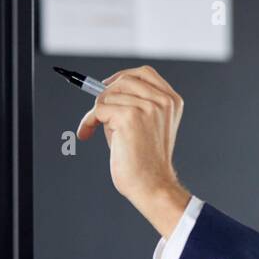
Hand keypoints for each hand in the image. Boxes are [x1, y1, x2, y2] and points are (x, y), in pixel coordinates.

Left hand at [76, 65, 188, 232]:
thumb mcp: (146, 125)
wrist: (151, 185)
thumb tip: (102, 93)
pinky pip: (99, 109)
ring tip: (94, 129)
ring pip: (108, 95)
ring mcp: (148, 107)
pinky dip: (89, 121)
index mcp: (172, 101)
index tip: (106, 86)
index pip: (145, 73)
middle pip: (124, 80)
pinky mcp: (130, 116)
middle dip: (105, 94)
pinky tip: (87, 134)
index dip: (122, 76)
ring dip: (97, 112)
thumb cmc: (146, 161)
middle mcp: (163, 101)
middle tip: (96, 113)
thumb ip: (132, 105)